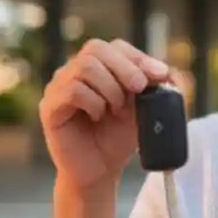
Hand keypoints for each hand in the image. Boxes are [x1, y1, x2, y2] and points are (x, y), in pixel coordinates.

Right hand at [39, 38, 174, 192]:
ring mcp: (59, 87)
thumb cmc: (118, 138)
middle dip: (125, 67)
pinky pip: (72, 89)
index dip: (138, 57)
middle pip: (96, 48)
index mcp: (98, 68)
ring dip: (109, 87)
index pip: (114, 47)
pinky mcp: (50, 106)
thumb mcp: (144, 110)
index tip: (159, 75)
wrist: (99, 171)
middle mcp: (74, 72)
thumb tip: (167, 73)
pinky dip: (93, 101)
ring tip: (115, 110)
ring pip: (85, 67)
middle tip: (139, 89)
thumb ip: (155, 90)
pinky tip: (97, 116)